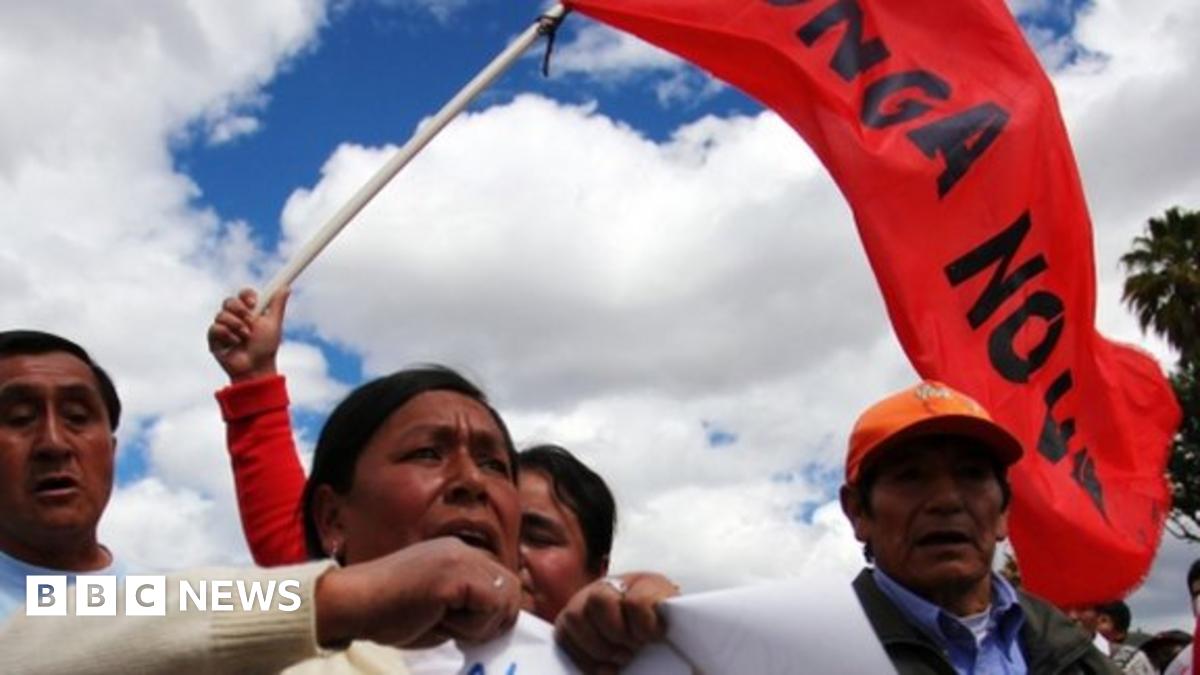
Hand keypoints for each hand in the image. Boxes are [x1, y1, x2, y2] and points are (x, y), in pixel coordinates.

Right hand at [206, 287, 288, 381]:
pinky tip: (234, 344)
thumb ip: (277, 305)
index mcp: (249, 311)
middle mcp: (235, 317)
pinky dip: (226, 335)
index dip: (246, 296)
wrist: (256, 367)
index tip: (254, 303)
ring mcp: (223, 327)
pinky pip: (214, 328)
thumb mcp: (273, 324)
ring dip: (236, 326)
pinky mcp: (214, 338)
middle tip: (250, 322)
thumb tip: (286, 287)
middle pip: (229, 301)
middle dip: (239, 310)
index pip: (243, 295)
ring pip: (221, 314)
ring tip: (245, 338)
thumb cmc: (266, 347)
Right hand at [315, 538, 521, 648]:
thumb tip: (500, 621)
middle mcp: (463, 550)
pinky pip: (490, 607)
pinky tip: (441, 620)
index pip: (502, 583)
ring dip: (480, 625)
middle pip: (512, 589)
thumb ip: (468, 604)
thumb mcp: (437, 604)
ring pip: (505, 599)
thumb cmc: (385, 613)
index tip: (467, 631)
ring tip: (444, 622)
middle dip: (494, 620)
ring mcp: (460, 559)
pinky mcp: (455, 575)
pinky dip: (472, 626)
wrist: (352, 603)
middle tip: (459, 632)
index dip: (494, 614)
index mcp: (458, 554)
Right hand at [554, 572, 679, 674]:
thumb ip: (668, 620)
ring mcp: (582, 602)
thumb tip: (659, 635)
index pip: (636, 601)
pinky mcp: (567, 625)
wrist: (643, 632)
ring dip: (599, 648)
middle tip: (631, 650)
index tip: (656, 639)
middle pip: (599, 600)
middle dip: (616, 633)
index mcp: (641, 583)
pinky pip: (564, 638)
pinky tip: (605, 668)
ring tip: (619, 660)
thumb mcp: (670, 620)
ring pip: (576, 618)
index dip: (645, 626)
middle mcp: (606, 586)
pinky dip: (585, 659)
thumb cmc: (658, 628)